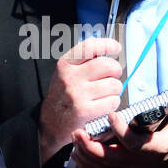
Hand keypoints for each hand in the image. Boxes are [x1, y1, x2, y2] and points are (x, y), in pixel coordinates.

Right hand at [39, 37, 122, 163]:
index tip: (116, 48)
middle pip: (107, 65)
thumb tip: (108, 51)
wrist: (50, 123)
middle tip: (113, 77)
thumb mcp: (66, 73)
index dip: (107, 45)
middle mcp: (69, 77)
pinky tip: (104, 105)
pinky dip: (112, 104)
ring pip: (113, 85)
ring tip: (106, 93)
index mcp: (65, 64)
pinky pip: (112, 102)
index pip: (90, 46)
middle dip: (116, 71)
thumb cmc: (63, 96)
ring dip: (115, 90)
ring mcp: (76, 94)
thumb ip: (84, 61)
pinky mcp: (83, 111)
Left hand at [69, 71, 167, 167]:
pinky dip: (88, 160)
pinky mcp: (125, 167)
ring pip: (104, 166)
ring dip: (87, 153)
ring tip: (75, 136)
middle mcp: (142, 160)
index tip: (112, 114)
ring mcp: (132, 165)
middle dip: (93, 148)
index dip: (122, 132)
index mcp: (159, 146)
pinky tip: (77, 148)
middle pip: (112, 160)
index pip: (136, 144)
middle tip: (79, 131)